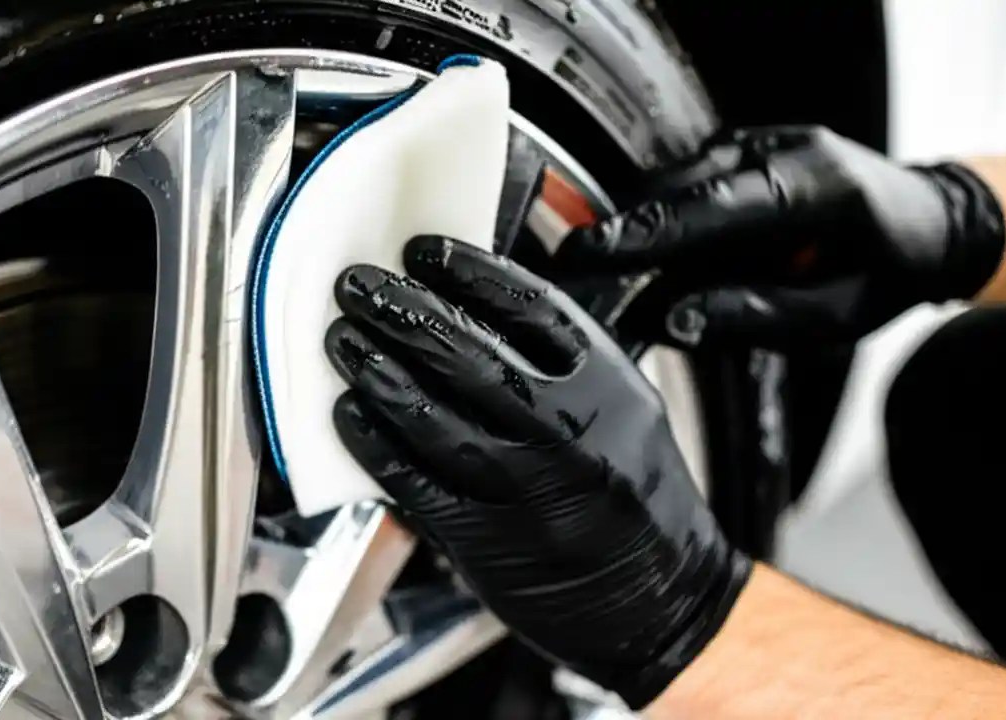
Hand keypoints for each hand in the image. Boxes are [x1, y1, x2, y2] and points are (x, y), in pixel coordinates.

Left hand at [324, 236, 749, 707]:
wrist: (661, 605)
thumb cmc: (637, 501)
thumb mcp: (626, 409)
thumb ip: (561, 363)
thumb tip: (470, 305)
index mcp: (608, 388)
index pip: (530, 307)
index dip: (467, 270)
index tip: (424, 251)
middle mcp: (567, 433)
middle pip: (467, 355)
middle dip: (402, 311)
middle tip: (360, 285)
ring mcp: (522, 488)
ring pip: (430, 417)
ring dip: (375, 370)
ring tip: (344, 338)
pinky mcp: (484, 538)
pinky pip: (413, 480)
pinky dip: (372, 443)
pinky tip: (348, 411)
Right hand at [557, 126, 1005, 348]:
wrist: (928, 222)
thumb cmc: (888, 269)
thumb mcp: (837, 316)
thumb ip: (757, 318)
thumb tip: (677, 319)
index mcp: (820, 184)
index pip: (715, 207)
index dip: (648, 234)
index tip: (594, 253)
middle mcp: (785, 147)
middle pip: (682, 189)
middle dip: (631, 236)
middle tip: (587, 277)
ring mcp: (760, 142)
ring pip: (677, 185)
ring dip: (653, 235)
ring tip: (646, 281)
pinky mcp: (740, 151)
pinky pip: (687, 186)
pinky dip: (672, 225)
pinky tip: (679, 261)